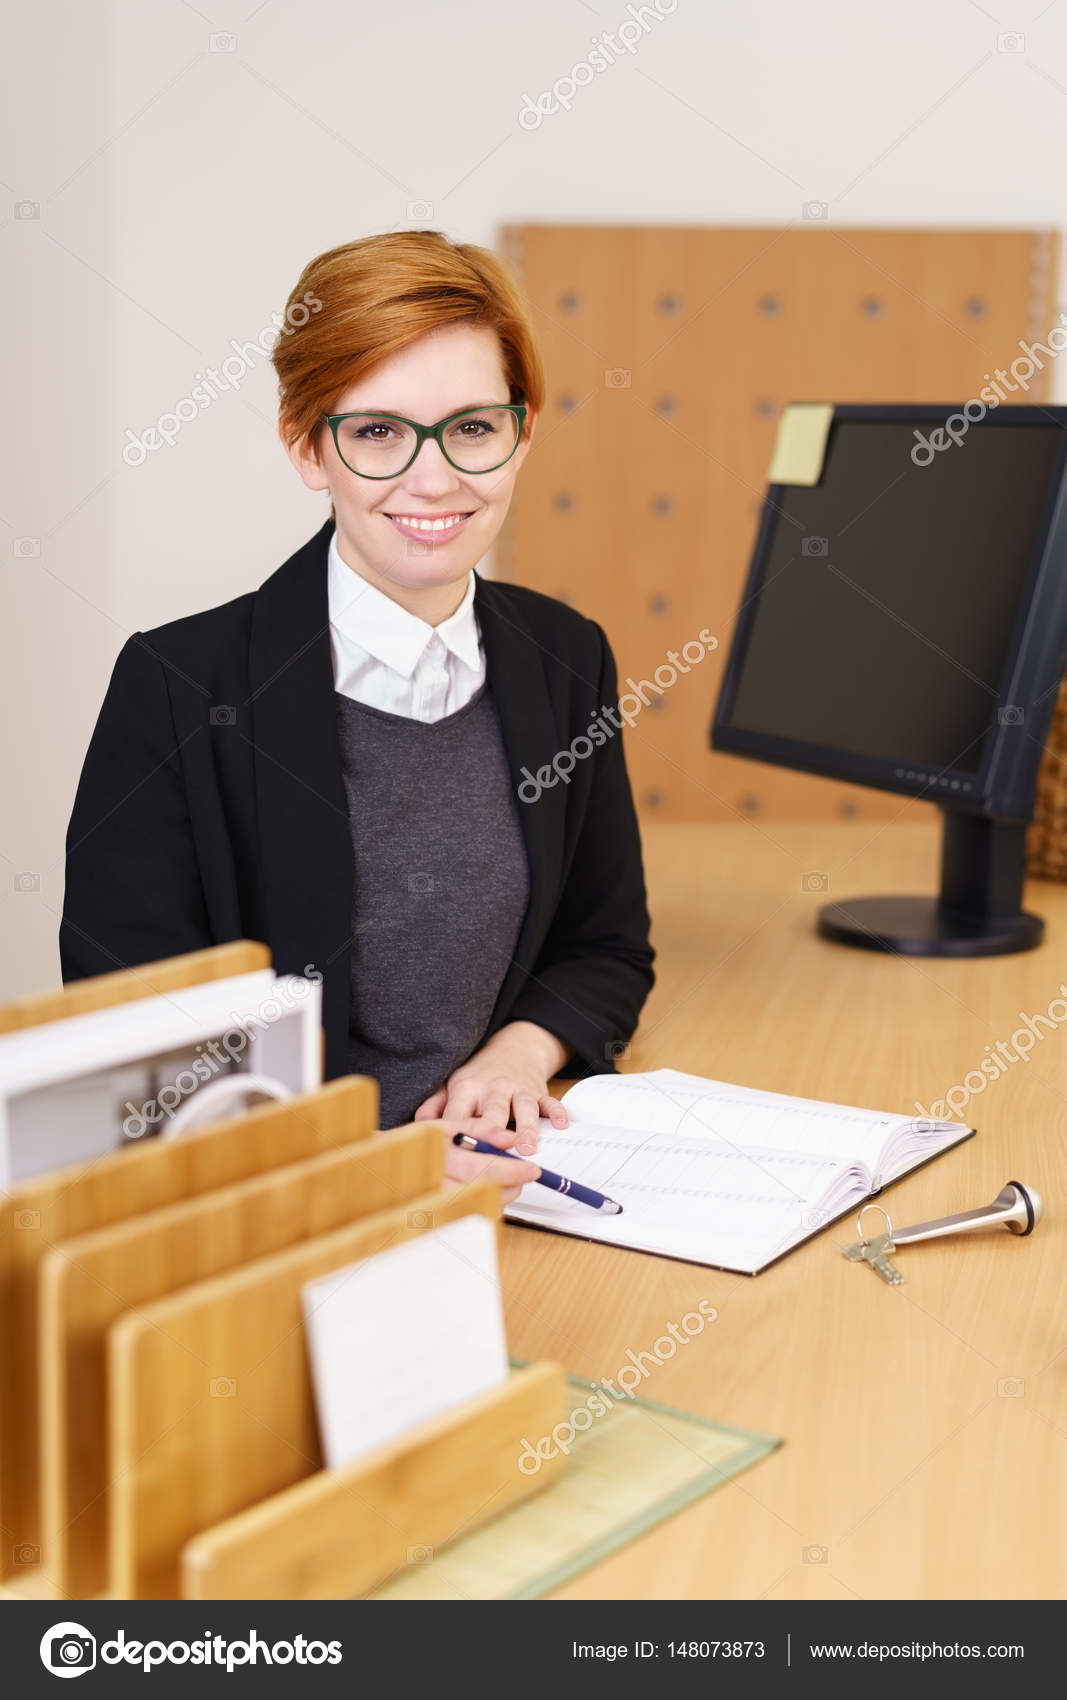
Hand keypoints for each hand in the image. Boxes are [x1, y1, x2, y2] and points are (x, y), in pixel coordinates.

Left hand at [414, 1021, 571, 1204]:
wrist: (514, 1048)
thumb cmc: (478, 1077)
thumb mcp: (451, 1086)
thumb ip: (434, 1107)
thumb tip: (416, 1129)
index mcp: (466, 1089)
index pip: (459, 1115)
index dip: (456, 1135)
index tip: (453, 1157)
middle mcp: (493, 1088)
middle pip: (492, 1111)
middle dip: (493, 1132)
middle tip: (494, 1152)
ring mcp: (518, 1089)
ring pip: (523, 1108)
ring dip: (526, 1128)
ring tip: (527, 1149)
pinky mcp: (538, 1092)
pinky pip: (550, 1103)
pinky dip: (557, 1113)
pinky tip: (561, 1125)